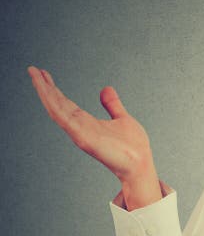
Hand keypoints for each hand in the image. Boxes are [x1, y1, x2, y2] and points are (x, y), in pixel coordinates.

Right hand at [28, 66, 161, 208]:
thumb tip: (106, 89)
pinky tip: (46, 92)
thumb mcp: (122, 119)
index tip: (44, 74)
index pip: (65, 103)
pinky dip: (54, 105)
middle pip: (56, 104)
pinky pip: (64, 119)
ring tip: (34, 75)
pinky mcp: (83, 138)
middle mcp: (79, 127)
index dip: (54, 89)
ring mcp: (79, 133)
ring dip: (45, 92)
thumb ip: (112, 105)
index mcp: (87, 122)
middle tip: (32, 69)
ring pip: (56, 109)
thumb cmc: (133, 148)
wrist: (140, 165)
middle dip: (44, 87)